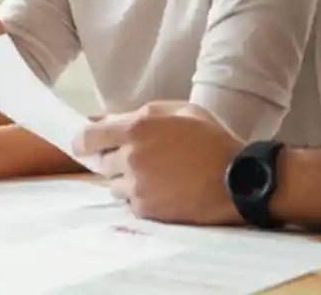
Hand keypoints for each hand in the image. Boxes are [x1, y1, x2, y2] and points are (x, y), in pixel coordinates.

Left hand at [74, 102, 243, 225]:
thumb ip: (137, 112)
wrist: (236, 179)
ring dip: (127, 180)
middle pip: (102, 163)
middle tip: (142, 158)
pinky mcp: (146, 209)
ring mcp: (137, 186)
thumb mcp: (178, 111)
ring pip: (114, 185)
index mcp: (136, 128)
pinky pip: (130, 203)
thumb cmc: (211, 139)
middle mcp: (131, 157)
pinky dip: (141, 198)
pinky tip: (164, 191)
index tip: (88, 145)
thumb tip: (98, 119)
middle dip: (115, 160)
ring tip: (157, 176)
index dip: (84, 142)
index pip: (87, 137)